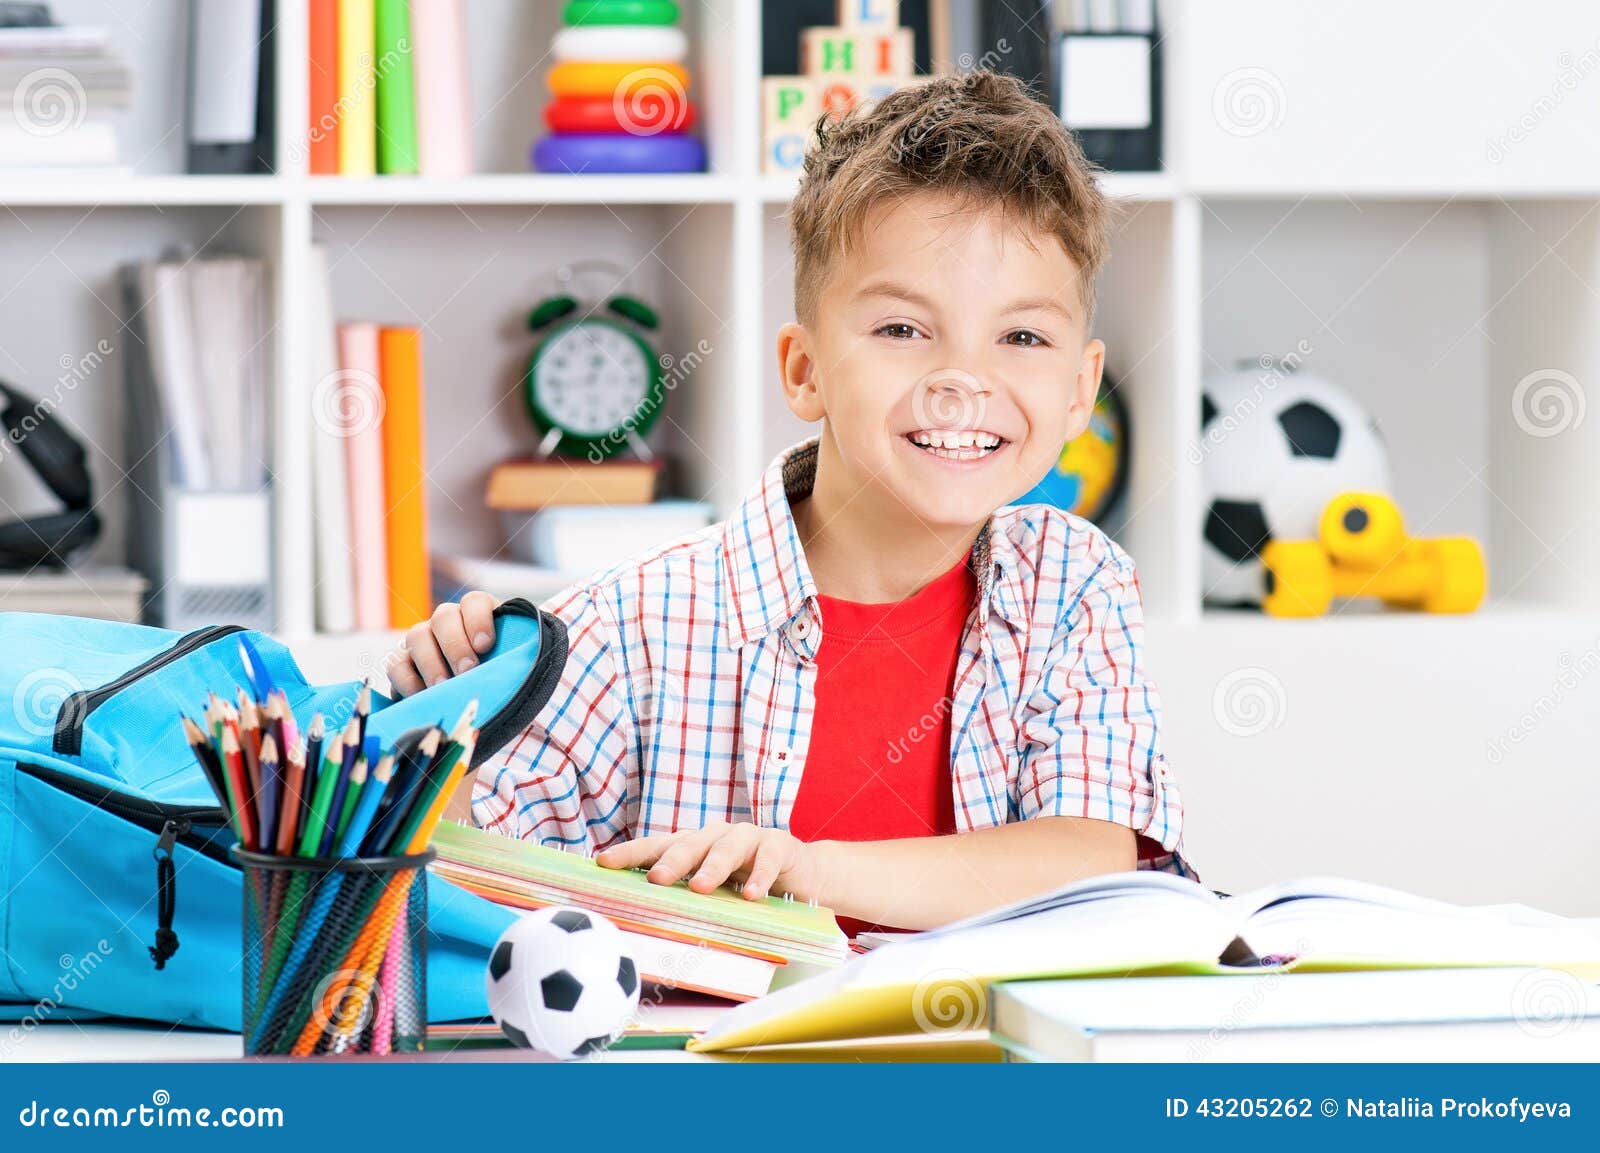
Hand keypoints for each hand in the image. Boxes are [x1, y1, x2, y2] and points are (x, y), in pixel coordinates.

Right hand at [385, 591, 497, 696]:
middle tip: (467, 670)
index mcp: (478, 616)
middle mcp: (448, 622)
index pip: (475, 602)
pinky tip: (424, 696)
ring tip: (443, 687)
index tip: (485, 645)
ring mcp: (422, 639)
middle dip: (455, 644)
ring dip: (431, 663)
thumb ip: (507, 662)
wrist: (468, 704)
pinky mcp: (402, 663)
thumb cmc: (496, 680)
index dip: (478, 619)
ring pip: (417, 635)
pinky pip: (396, 664)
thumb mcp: (506, 668)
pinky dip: (408, 680)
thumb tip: (505, 673)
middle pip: (444, 616)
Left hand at [595, 821, 821, 901]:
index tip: (603, 863)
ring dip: (713, 867)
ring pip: (726, 847)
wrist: (803, 875)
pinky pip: (767, 858)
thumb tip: (645, 925)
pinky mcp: (779, 845)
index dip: (631, 853)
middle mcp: (716, 835)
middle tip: (656, 880)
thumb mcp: (716, 893)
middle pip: (689, 843)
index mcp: (694, 846)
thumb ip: (688, 900)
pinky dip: (760, 877)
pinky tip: (753, 896)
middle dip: (671, 861)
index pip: (657, 846)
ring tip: (700, 888)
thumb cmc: (748, 886)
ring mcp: (748, 837)